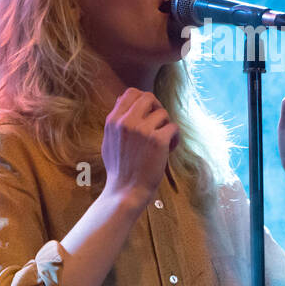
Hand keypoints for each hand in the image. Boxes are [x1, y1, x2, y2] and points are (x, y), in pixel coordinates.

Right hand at [102, 89, 177, 204]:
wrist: (126, 191)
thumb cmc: (120, 170)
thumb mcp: (109, 141)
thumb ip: (116, 120)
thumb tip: (121, 99)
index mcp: (113, 120)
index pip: (131, 93)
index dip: (143, 100)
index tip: (149, 113)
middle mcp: (126, 122)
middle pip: (148, 97)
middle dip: (157, 107)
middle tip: (160, 123)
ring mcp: (142, 130)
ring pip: (163, 113)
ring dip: (166, 126)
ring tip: (164, 141)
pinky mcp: (158, 140)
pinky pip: (174, 127)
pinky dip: (175, 138)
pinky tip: (170, 149)